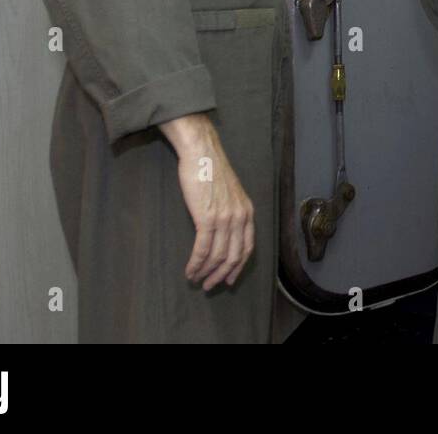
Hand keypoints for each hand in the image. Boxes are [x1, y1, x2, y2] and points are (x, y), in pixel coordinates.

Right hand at [161, 114, 255, 290]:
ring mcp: (225, 218)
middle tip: (210, 286)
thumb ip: (232, 212)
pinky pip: (203, 249)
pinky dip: (196, 263)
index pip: (248, 247)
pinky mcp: (207, 218)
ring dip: (206, 272)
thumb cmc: (211, 170)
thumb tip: (223, 232)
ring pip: (218, 256)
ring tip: (196, 280)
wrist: (202, 153)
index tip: (229, 278)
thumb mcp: (231, 193)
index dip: (238, 266)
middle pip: (234, 256)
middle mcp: (241, 217)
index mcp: (248, 212)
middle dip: (221, 275)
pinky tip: (190, 270)